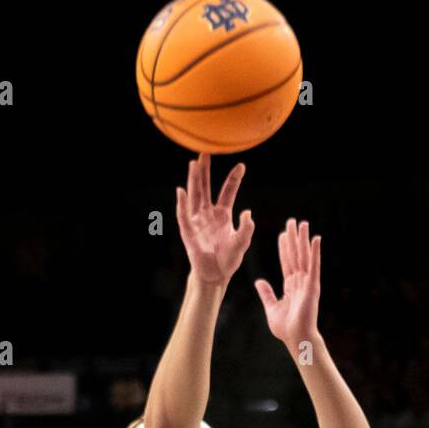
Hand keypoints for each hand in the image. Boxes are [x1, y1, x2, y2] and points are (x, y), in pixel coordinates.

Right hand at [175, 153, 253, 285]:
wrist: (215, 275)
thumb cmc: (228, 260)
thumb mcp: (242, 243)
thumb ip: (246, 229)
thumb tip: (247, 212)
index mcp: (223, 215)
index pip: (228, 192)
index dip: (234, 179)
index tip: (241, 165)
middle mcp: (209, 214)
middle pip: (206, 187)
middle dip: (206, 171)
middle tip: (206, 152)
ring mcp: (197, 221)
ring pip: (195, 196)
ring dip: (194, 180)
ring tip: (193, 163)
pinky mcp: (188, 231)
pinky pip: (184, 215)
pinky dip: (182, 204)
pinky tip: (181, 191)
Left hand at [254, 217, 320, 353]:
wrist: (296, 338)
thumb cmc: (286, 328)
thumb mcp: (271, 307)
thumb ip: (267, 293)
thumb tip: (259, 281)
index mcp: (290, 286)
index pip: (286, 262)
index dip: (284, 248)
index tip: (282, 234)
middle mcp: (300, 282)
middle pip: (295, 255)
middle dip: (293, 238)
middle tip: (291, 221)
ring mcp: (307, 283)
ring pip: (304, 256)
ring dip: (303, 239)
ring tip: (302, 223)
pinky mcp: (313, 286)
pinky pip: (314, 266)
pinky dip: (315, 252)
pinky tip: (315, 238)